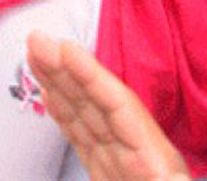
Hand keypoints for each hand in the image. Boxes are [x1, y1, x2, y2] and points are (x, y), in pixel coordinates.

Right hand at [26, 31, 189, 180]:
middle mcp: (135, 154)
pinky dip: (63, 113)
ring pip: (84, 115)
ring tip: (35, 54)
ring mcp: (119, 163)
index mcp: (155, 160)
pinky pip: (81, 137)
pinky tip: (50, 93)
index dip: (90, 74)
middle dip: (64, 68)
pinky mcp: (107, 173)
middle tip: (37, 39)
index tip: (64, 47)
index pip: (118, 106)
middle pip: (95, 102)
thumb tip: (171, 177)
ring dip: (58, 82)